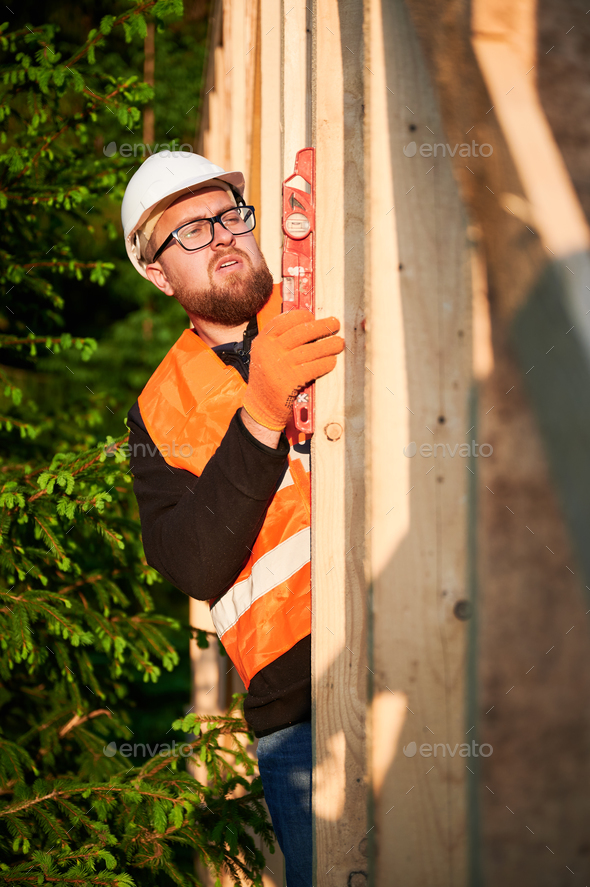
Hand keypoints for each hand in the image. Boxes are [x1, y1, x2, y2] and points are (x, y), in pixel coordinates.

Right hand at [242, 309, 343, 430]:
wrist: (261, 407)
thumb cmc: (268, 377)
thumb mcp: (266, 355)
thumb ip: (280, 340)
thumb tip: (309, 324)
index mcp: (262, 341)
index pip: (283, 320)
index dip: (301, 316)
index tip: (313, 317)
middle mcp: (269, 350)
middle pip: (300, 332)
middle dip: (321, 326)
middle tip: (334, 324)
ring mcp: (279, 366)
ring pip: (310, 349)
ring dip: (329, 345)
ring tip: (339, 343)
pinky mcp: (290, 381)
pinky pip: (314, 367)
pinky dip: (326, 363)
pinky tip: (332, 361)